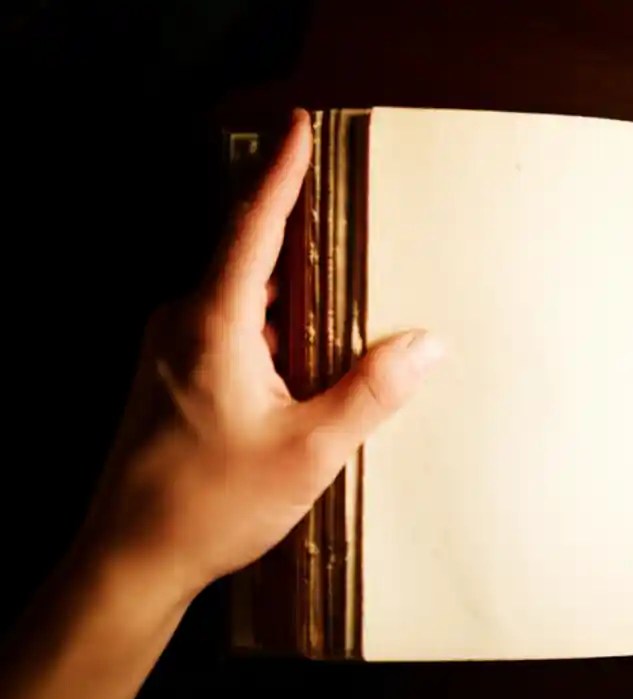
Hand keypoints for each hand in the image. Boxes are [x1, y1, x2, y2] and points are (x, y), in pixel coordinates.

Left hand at [81, 109, 441, 600]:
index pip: (253, 226)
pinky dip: (272, 323)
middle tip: (346, 206)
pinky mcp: (170, 378)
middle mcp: (183, 323)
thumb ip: (369, 392)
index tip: (301, 128)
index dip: (282, 172)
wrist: (129, 559)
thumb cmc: (210, 504)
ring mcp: (170, 350)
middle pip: (247, 252)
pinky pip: (229, 327)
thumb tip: (425, 344)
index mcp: (213, 323)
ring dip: (289, 285)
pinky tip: (307, 352)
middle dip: (298, 227)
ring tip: (343, 283)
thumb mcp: (308, 450)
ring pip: (240, 295)